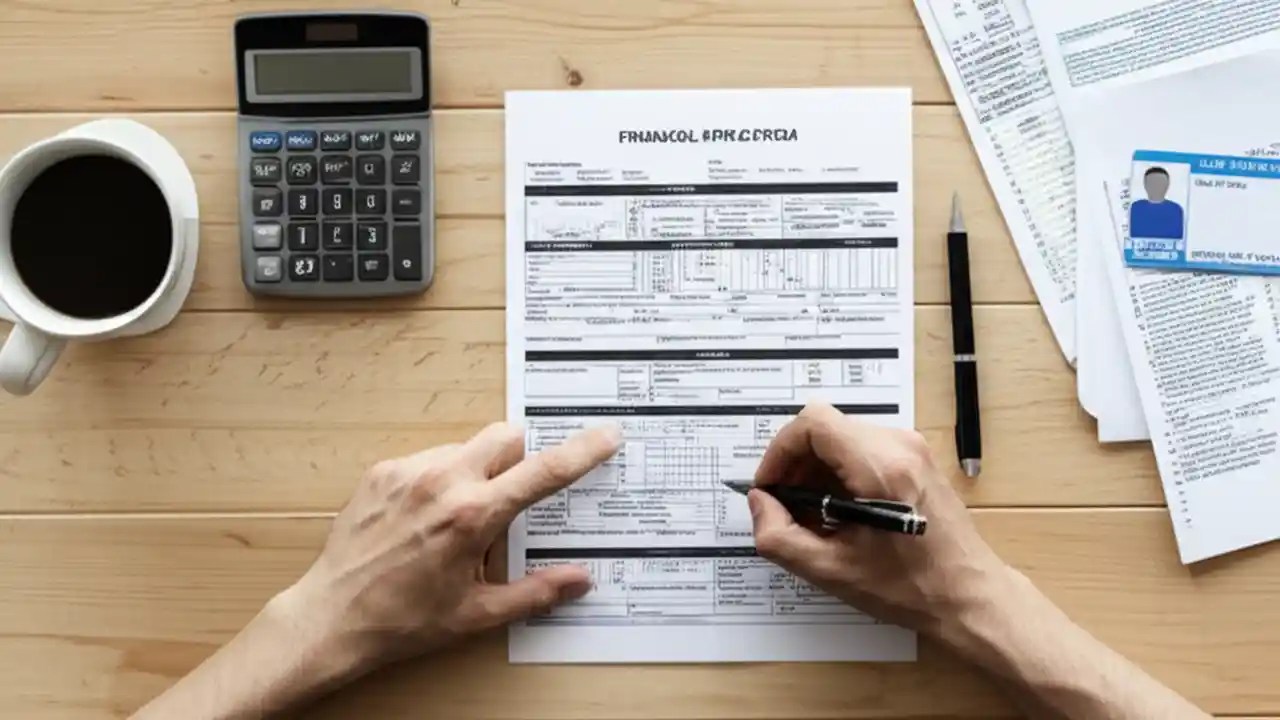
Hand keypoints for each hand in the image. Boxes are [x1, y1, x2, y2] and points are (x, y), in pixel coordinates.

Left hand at [279, 422, 620, 672]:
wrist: (331, 617)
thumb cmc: (402, 620)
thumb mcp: (478, 614)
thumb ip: (536, 592)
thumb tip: (579, 580)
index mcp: (473, 516)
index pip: (543, 472)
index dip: (582, 451)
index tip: (605, 436)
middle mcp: (442, 482)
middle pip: (507, 437)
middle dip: (524, 455)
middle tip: (521, 490)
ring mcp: (408, 473)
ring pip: (466, 446)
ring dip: (480, 469)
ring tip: (465, 517)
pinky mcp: (382, 472)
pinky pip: (429, 458)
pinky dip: (442, 477)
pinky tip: (431, 515)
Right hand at [748, 402, 1007, 637]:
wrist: (969, 596)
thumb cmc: (908, 589)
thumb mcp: (831, 572)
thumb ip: (780, 536)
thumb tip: (759, 502)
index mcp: (881, 467)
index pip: (813, 422)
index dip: (780, 450)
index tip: (770, 487)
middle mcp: (899, 446)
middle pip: (825, 429)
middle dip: (795, 465)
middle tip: (787, 508)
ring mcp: (912, 449)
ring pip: (842, 438)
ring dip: (816, 471)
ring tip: (814, 517)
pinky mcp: (917, 459)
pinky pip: (863, 449)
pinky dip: (839, 474)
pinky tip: (840, 514)